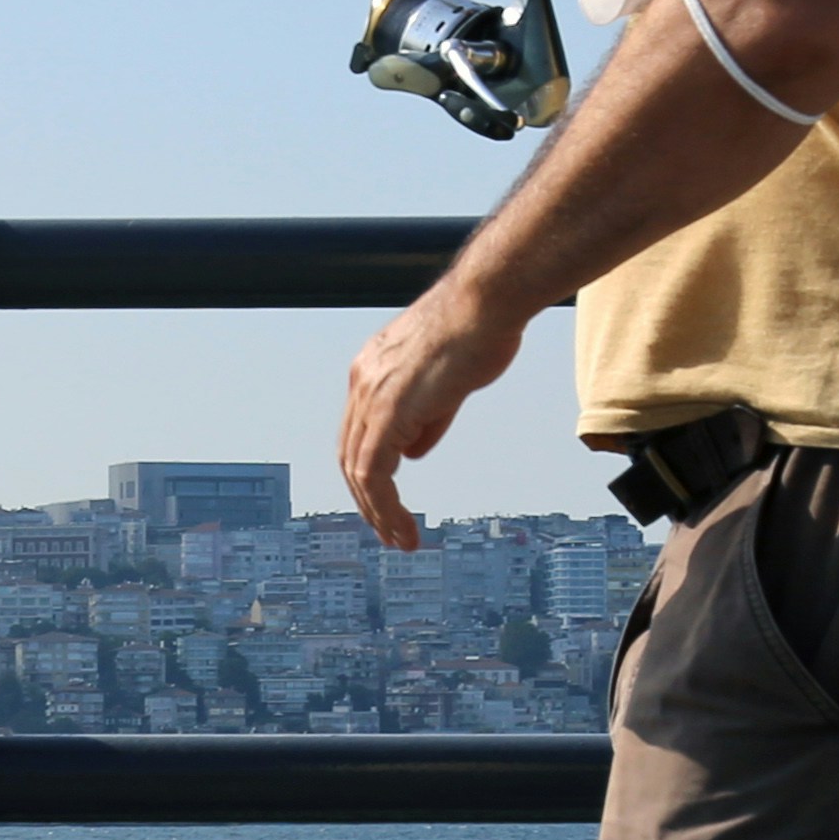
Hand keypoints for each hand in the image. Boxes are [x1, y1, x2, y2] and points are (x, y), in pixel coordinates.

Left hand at [338, 277, 536, 547]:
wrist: (487, 300)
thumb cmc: (480, 326)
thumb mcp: (448, 380)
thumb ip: (426, 418)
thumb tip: (412, 451)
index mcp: (372, 370)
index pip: (359, 433)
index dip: (369, 471)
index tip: (386, 501)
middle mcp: (363, 381)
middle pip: (350, 455)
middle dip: (368, 499)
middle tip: (388, 530)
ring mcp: (371, 394)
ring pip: (358, 470)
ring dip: (377, 512)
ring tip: (398, 539)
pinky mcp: (388, 411)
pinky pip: (374, 472)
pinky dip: (385, 505)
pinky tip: (403, 526)